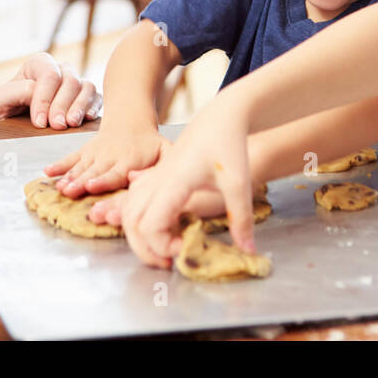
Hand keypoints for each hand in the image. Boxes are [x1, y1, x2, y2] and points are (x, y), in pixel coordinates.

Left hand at [0, 52, 100, 128]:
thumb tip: (38, 93)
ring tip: (71, 124)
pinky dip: (93, 107)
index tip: (39, 122)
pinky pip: (97, 97)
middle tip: (57, 126)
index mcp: (38, 65)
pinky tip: (85, 120)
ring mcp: (75, 84)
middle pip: (70, 80)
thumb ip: (14, 92)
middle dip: (63, 104)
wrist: (8, 126)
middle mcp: (60, 70)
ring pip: (86, 87)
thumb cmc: (1, 111)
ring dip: (80, 106)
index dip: (46, 98)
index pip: (49, 74)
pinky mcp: (86, 98)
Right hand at [43, 124, 170, 197]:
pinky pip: (71, 158)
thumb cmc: (150, 144)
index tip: (92, 186)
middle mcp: (110, 157)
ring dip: (68, 177)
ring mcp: (95, 153)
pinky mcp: (85, 151)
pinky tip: (47, 172)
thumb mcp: (165, 151)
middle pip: (94, 172)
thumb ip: (165, 166)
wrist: (131, 120)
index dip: (103, 181)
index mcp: (129, 160)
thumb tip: (154, 180)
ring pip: (80, 167)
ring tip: (58, 187)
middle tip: (69, 192)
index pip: (115, 173)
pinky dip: (59, 165)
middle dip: (81, 183)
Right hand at [117, 101, 254, 268]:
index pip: (149, 225)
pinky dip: (139, 219)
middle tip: (170, 261)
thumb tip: (248, 251)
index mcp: (174, 182)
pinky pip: (135, 201)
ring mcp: (154, 178)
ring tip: (165, 248)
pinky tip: (162, 225)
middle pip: (131, 223)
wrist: (222, 116)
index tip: (186, 247)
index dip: (162, 245)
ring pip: (129, 212)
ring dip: (140, 235)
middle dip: (145, 249)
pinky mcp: (157, 176)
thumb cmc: (229, 143)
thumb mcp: (240, 183)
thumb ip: (241, 219)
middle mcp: (157, 181)